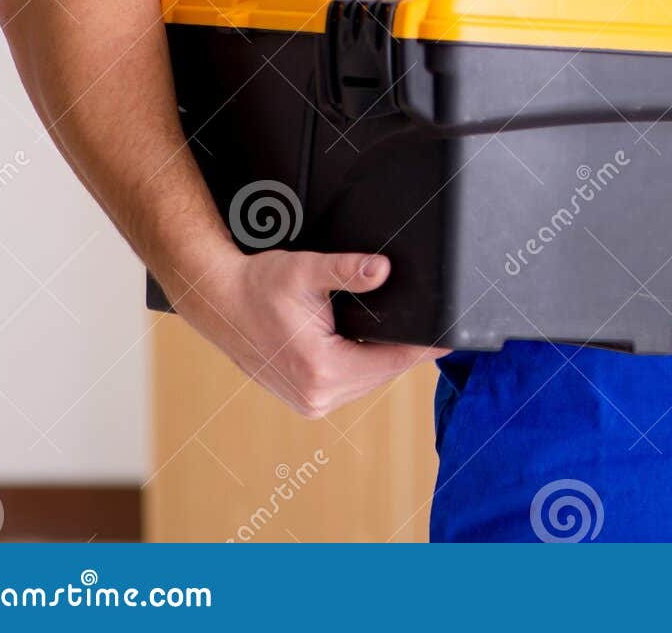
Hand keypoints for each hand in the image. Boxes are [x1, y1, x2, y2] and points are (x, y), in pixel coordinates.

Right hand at [171, 247, 450, 418]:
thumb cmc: (258, 285)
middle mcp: (317, 397)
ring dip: (385, 358)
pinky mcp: (305, 398)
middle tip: (437, 325)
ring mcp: (310, 402)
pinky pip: (350, 382)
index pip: (392, 362)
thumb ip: (349, 270)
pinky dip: (364, 364)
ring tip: (408, 331)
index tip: (453, 336)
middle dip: (407, 350)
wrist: (218, 301)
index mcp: (321, 371)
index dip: (425, 347)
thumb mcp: (307, 270)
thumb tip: (383, 269)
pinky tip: (373, 344)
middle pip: (383, 373)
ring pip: (368, 380)